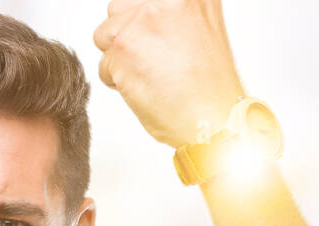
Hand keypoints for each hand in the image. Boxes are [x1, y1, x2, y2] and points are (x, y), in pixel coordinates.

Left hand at [94, 0, 245, 146]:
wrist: (214, 120)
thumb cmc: (211, 87)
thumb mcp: (202, 28)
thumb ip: (173, 13)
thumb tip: (146, 11)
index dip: (140, 19)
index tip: (151, 35)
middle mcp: (164, 0)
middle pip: (119, 9)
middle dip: (128, 35)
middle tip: (155, 58)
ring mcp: (142, 23)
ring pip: (106, 34)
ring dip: (120, 57)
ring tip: (151, 73)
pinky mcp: (123, 49)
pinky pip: (104, 64)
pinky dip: (119, 81)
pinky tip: (146, 87)